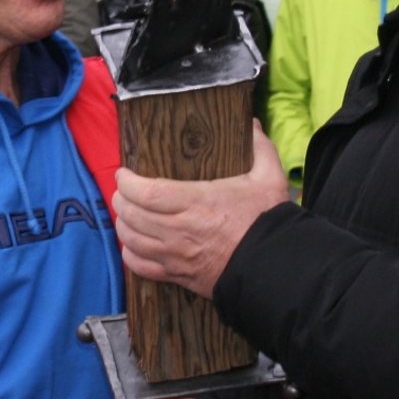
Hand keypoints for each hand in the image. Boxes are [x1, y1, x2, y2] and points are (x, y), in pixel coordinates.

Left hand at [113, 125, 290, 297]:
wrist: (276, 267)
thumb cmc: (268, 221)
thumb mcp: (269, 178)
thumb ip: (260, 148)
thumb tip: (253, 123)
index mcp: (196, 202)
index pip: (145, 191)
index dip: (127, 182)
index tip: (124, 173)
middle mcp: (179, 230)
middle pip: (132, 214)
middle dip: (122, 199)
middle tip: (124, 190)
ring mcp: (175, 255)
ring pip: (131, 239)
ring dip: (124, 224)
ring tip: (127, 212)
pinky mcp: (177, 275)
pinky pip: (140, 266)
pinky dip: (130, 254)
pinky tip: (133, 244)